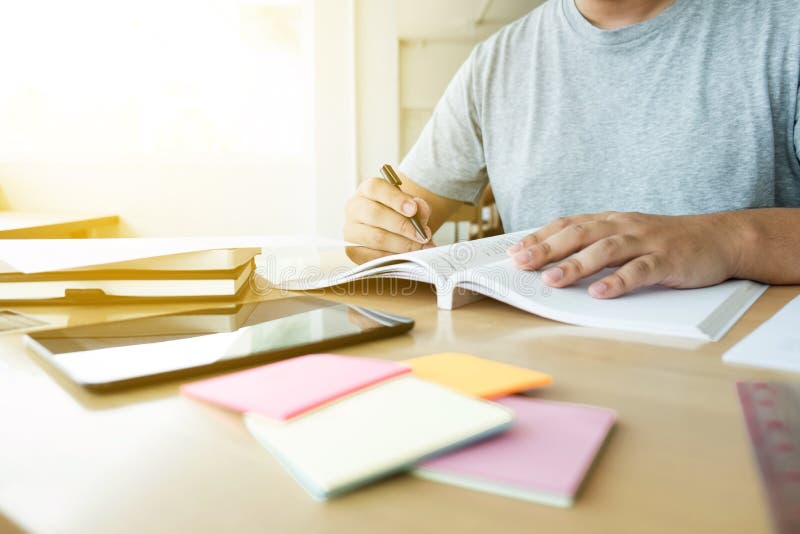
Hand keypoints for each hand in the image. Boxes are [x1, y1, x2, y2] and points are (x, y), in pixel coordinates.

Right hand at [344, 177, 433, 262]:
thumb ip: (419, 206)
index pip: (375, 188)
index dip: (395, 199)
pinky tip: (407, 257)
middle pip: (375, 215)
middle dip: (402, 226)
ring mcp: (351, 231)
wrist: (391, 231)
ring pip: (376, 238)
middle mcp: (354, 208)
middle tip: (422, 235)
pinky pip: (373, 257)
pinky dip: (393, 258)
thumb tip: (421, 208)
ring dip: (401, 245)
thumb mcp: (411, 206)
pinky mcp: (352, 251)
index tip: (413, 209)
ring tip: (420, 247)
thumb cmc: (400, 215)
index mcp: (367, 190)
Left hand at [507, 211, 743, 298]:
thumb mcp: (625, 236)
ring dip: (576, 265)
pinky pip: (640, 270)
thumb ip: (594, 245)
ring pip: (606, 250)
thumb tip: (551, 263)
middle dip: (547, 249)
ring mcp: (646, 242)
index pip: (568, 225)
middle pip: (579, 234)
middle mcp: (623, 226)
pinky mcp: (668, 260)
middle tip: (521, 265)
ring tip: (552, 280)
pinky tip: (600, 293)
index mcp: (610, 220)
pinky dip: (619, 281)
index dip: (540, 237)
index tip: (513, 252)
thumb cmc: (663, 242)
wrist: (718, 238)